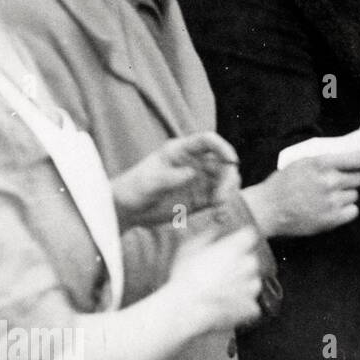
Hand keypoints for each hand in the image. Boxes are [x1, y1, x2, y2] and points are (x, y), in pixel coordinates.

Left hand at [113, 132, 239, 228]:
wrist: (128, 210)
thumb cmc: (133, 190)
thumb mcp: (148, 182)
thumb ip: (170, 177)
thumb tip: (193, 173)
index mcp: (181, 151)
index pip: (208, 141)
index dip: (223, 147)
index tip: (232, 161)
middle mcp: (195, 163)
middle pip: (223, 164)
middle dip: (228, 181)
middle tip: (220, 200)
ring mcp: (200, 181)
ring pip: (226, 182)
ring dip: (229, 196)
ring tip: (219, 213)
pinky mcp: (202, 198)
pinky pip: (220, 200)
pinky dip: (224, 209)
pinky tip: (220, 218)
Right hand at [168, 226, 262, 331]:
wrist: (186, 309)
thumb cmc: (184, 279)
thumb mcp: (188, 249)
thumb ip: (206, 236)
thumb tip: (216, 230)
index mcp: (235, 247)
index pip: (250, 235)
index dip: (241, 240)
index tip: (233, 246)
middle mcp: (248, 264)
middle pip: (251, 259)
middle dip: (240, 265)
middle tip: (221, 272)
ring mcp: (252, 285)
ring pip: (253, 281)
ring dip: (242, 284)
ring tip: (221, 290)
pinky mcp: (251, 305)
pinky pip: (250, 303)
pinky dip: (242, 304)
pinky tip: (226, 304)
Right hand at [243, 150, 359, 237]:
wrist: (267, 209)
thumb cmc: (282, 184)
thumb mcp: (301, 163)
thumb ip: (325, 160)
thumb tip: (350, 157)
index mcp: (321, 163)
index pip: (357, 159)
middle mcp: (329, 181)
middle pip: (358, 178)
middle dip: (350, 180)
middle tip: (336, 184)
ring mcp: (331, 201)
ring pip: (354, 195)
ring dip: (345, 196)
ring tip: (328, 198)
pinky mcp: (331, 219)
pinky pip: (353, 211)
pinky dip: (346, 210)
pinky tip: (332, 209)